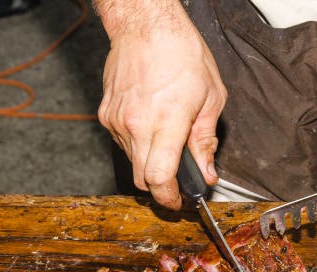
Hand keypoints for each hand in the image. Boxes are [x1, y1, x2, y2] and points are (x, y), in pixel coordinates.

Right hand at [97, 3, 226, 209]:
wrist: (146, 26)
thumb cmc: (182, 55)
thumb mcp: (210, 99)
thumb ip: (206, 141)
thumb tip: (206, 172)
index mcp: (165, 123)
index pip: (159, 179)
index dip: (170, 198)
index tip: (179, 202)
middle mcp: (136, 125)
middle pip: (142, 179)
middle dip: (161, 187)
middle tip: (178, 183)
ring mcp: (117, 121)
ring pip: (131, 161)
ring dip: (150, 163)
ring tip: (169, 142)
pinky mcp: (105, 114)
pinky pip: (122, 143)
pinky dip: (138, 145)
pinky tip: (153, 126)